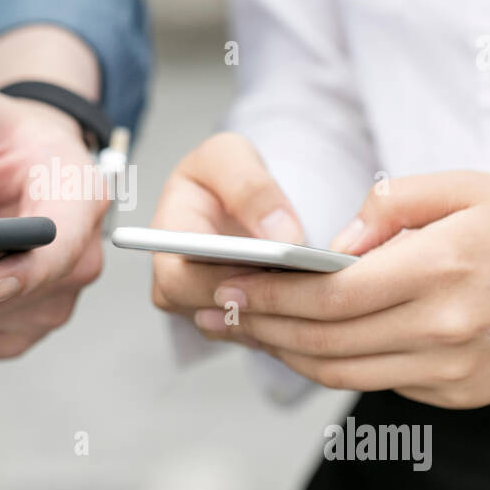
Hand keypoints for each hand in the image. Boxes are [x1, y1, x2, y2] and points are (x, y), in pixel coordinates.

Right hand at [148, 133, 303, 330]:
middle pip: (215, 313)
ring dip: (282, 315)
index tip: (271, 268)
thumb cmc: (221, 172)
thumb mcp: (228, 156)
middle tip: (312, 282)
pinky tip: (321, 300)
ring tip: (323, 290)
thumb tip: (281, 232)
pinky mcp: (237, 319)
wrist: (236, 192)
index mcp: (165, 244)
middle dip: (264, 300)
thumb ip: (250, 187)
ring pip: (245, 328)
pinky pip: (265, 332)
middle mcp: (178, 285)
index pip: (181, 282)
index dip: (225, 282)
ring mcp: (205, 307)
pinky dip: (292, 320)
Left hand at [195, 171, 489, 407]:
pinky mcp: (458, 395)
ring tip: (242, 332)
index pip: (332, 295)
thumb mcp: (465, 185)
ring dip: (283, 355)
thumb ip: (389, 205)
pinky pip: (377, 382)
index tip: (224, 285)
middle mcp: (446, 327)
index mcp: (443, 266)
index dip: (270, 296)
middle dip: (260, 327)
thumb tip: (329, 248)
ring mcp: (453, 369)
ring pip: (343, 373)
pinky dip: (330, 365)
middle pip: (326, 341)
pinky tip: (298, 344)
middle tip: (213, 313)